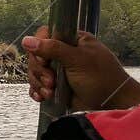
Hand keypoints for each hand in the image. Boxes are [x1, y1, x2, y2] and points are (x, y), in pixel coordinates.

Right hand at [21, 27, 139, 112]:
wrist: (112, 104)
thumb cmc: (101, 78)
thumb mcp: (78, 60)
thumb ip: (53, 49)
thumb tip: (27, 41)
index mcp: (71, 40)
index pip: (44, 36)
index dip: (38, 48)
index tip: (44, 62)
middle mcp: (63, 53)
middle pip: (36, 56)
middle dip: (40, 71)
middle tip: (51, 81)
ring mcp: (58, 70)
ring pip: (35, 72)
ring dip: (39, 83)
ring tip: (51, 92)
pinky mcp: (56, 86)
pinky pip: (37, 86)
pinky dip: (37, 91)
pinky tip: (42, 97)